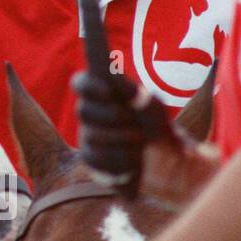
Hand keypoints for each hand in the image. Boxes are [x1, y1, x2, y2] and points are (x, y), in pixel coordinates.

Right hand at [72, 71, 175, 193]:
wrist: (159, 153)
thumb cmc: (150, 120)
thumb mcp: (149, 103)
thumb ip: (137, 95)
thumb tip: (130, 89)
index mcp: (100, 93)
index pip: (81, 83)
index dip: (89, 86)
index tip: (108, 91)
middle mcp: (89, 112)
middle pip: (83, 110)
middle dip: (110, 115)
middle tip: (132, 118)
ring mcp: (88, 135)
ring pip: (90, 136)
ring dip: (120, 137)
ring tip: (141, 139)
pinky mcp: (91, 156)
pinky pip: (96, 158)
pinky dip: (120, 156)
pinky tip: (135, 156)